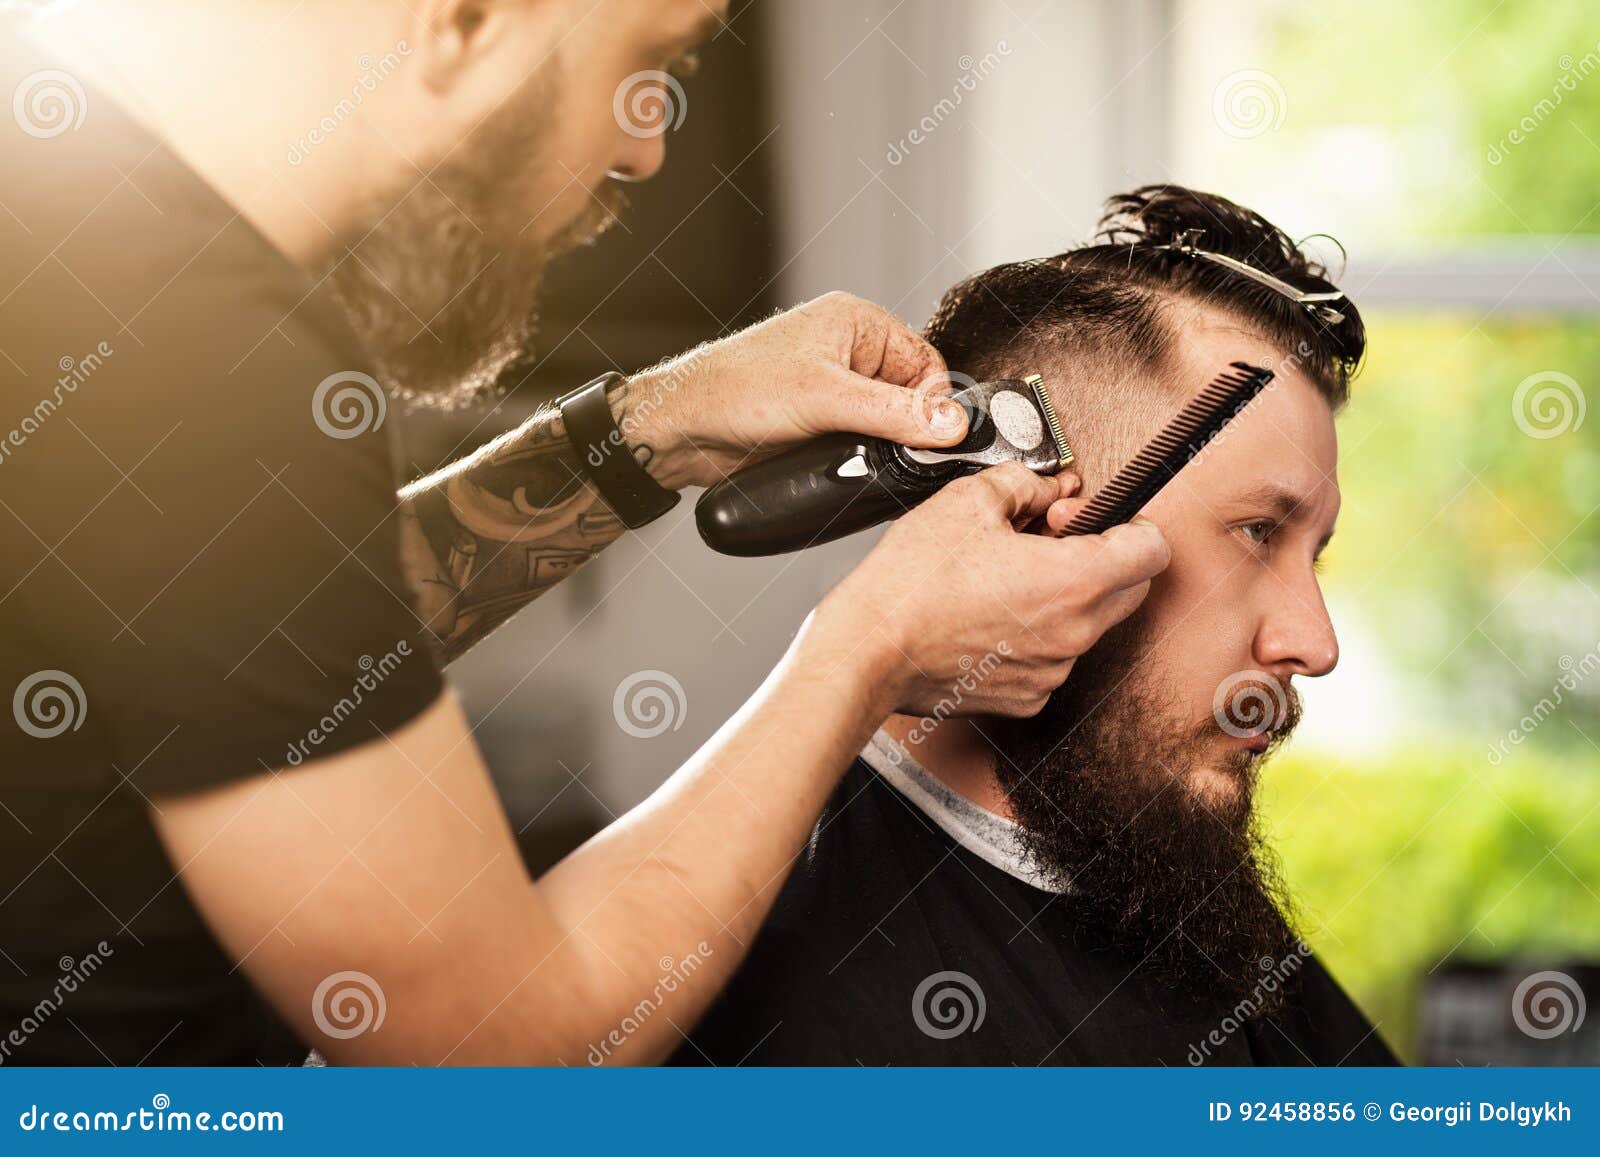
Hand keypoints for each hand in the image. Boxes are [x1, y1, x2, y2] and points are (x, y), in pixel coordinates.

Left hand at [618, 291, 968, 489]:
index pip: (927, 363)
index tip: (934, 440)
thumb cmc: (737, 392)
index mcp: (857, 322)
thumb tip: (952, 424)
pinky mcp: (822, 422)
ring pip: (888, 423)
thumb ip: (893, 413)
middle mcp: (849, 350)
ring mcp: (835, 387)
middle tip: (900, 457)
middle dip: (907, 429)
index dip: (933, 404)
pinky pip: (862, 441)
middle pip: (911, 396)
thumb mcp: (825, 400)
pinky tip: (853, 470)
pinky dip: (864, 458)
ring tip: (866, 462)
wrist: (682, 429)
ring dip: (883, 447)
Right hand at [812, 465, 1170, 717]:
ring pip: (1087, 624)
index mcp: (1074, 581)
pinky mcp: (1026, 698)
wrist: (868, 652)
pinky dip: (1035, 635)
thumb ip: (1022, 484)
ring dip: (1064, 596)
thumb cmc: (910, 585)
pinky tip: (990, 614)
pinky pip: (1052, 658)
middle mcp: (1075, 634)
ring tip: (1007, 577)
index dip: (1132, 523)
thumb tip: (1044, 487)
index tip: (1099, 518)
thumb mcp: (966, 501)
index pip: (1153, 551)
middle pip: (1129, 590)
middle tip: (1047, 538)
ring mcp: (1052, 672)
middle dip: (1102, 557)